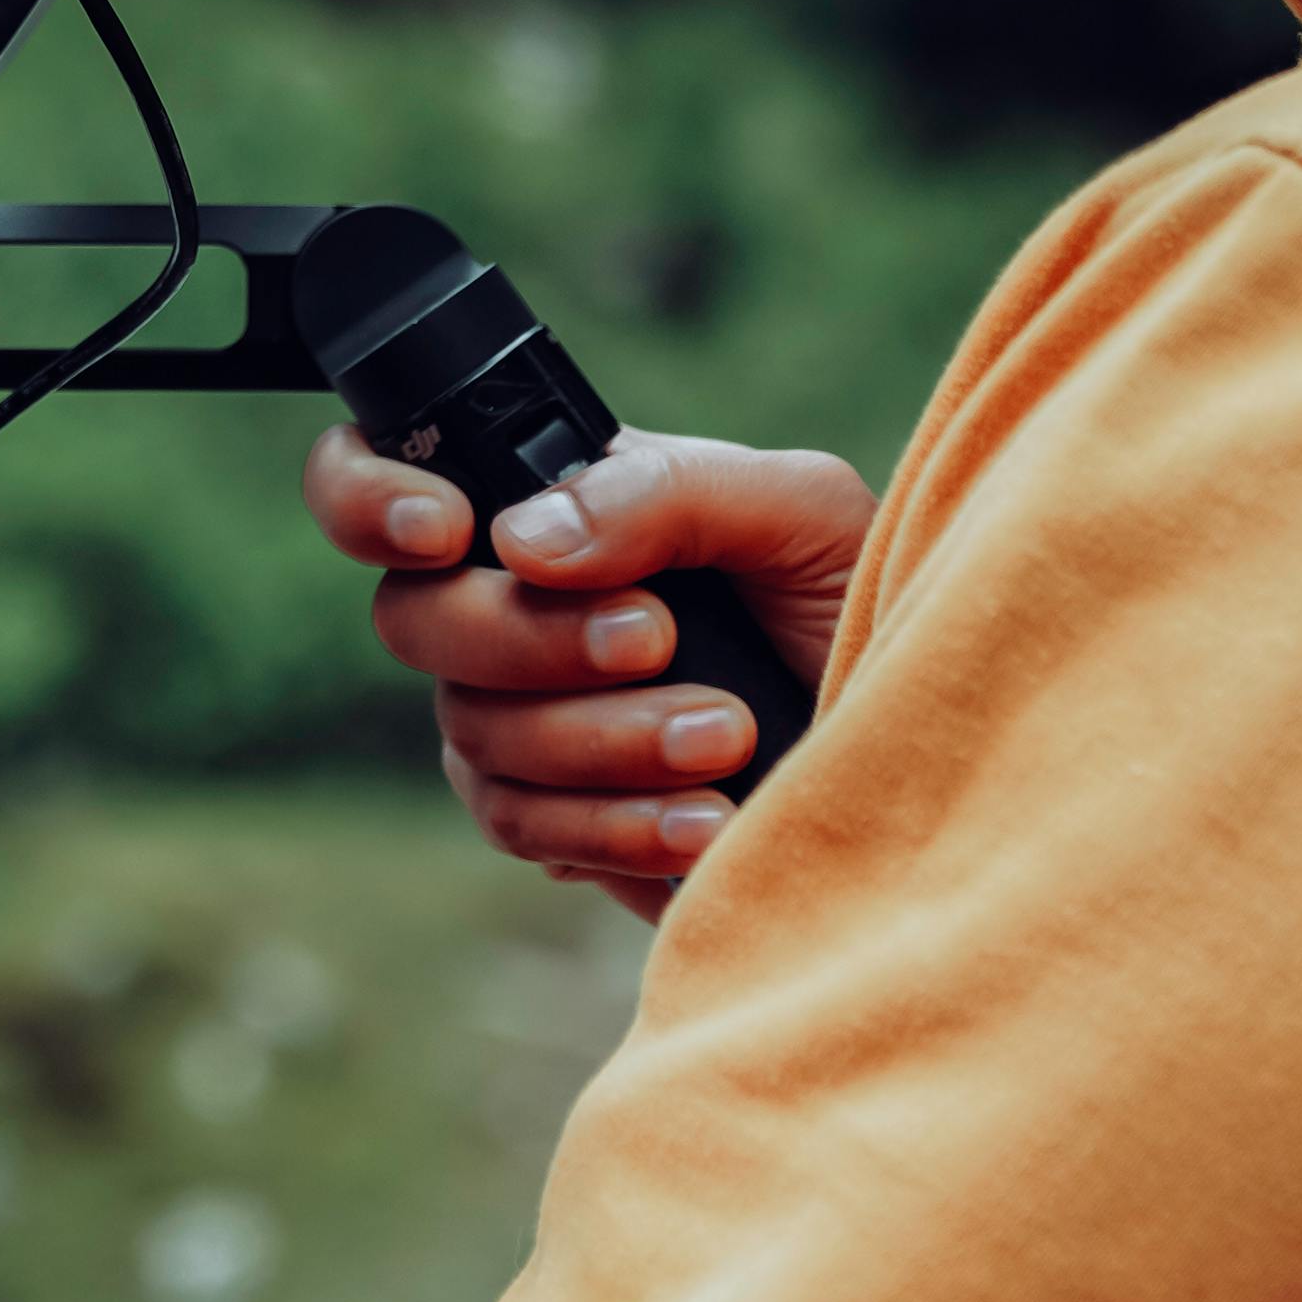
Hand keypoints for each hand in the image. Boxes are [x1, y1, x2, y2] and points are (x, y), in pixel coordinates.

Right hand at [302, 414, 875, 906]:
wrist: (931, 755)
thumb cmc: (868, 610)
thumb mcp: (802, 511)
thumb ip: (666, 490)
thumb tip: (524, 538)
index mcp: (557, 507)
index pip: (384, 473)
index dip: (370, 495)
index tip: (454, 533)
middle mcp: (515, 610)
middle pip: (412, 620)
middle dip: (529, 638)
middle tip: (657, 640)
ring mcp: (524, 723)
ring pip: (473, 736)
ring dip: (604, 742)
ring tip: (728, 736)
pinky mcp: (560, 823)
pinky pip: (526, 828)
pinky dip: (618, 825)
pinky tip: (708, 824)